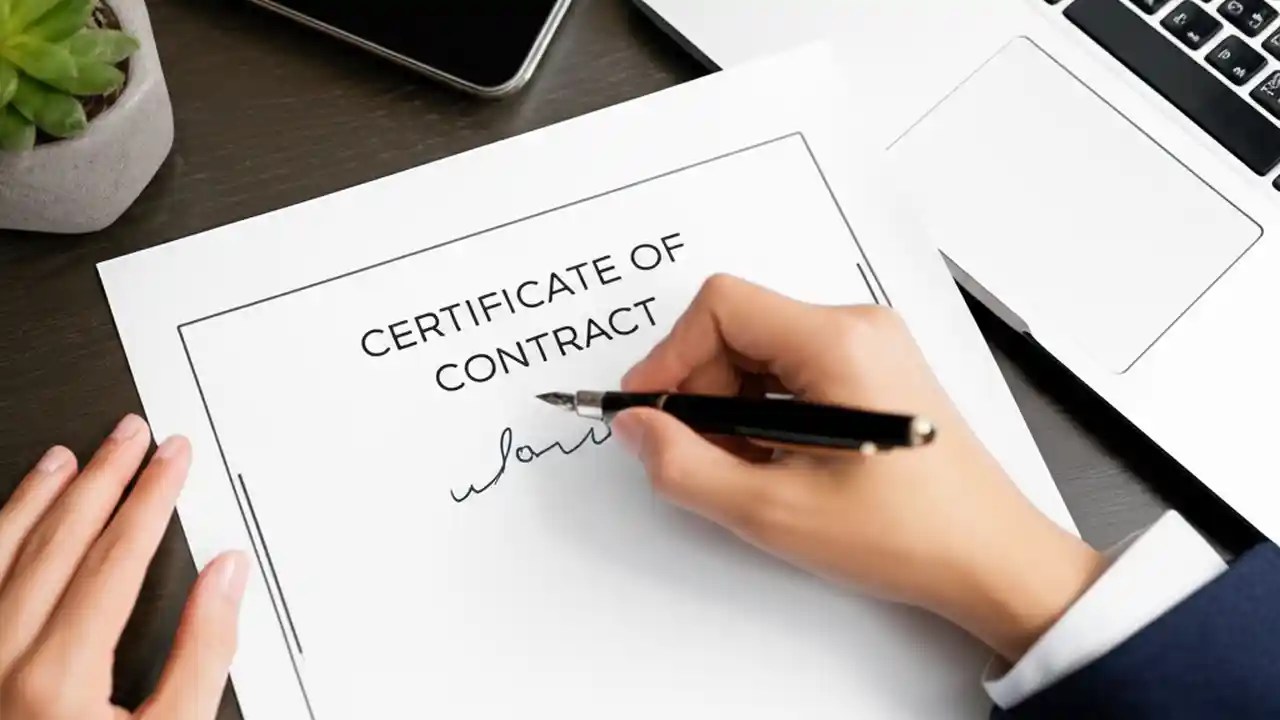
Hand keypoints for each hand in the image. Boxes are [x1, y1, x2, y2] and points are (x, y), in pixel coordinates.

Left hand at [0, 415, 246, 719]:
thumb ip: (202, 655)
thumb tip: (226, 577)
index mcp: (56, 678)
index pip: (115, 557)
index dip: (149, 498)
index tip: (170, 458)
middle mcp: (0, 663)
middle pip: (55, 543)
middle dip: (100, 480)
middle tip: (128, 437)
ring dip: (35, 500)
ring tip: (64, 460)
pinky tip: (5, 523)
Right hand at [614, 275, 1104, 660]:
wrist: (990, 560)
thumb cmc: (910, 534)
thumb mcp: (774, 510)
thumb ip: (686, 465)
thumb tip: (639, 427)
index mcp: (840, 343)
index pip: (722, 306)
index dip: (671, 355)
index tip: (650, 408)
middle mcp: (859, 329)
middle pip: (739, 327)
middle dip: (702, 389)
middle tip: (696, 452)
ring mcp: (870, 347)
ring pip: (762, 351)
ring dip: (732, 405)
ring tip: (742, 469)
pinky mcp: (872, 371)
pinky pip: (793, 370)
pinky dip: (764, 411)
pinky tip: (771, 463)